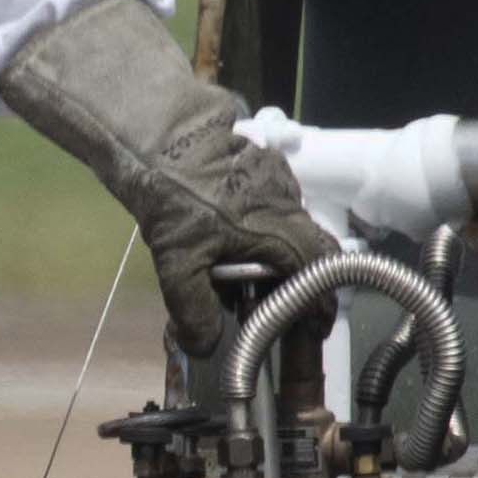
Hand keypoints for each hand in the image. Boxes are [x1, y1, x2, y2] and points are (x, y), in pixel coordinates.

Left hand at [0, 0, 338, 358]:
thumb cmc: (173, 196)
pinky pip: (270, 206)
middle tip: (267, 306)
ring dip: (271, 257)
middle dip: (292, 284)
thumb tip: (205, 345)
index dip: (320, 302)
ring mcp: (276, 176)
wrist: (156, 133)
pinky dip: (256, 230)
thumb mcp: (177, 262)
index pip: (321, 270)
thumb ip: (194, 309)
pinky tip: (224, 241)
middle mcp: (289, 201)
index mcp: (280, 228)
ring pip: (287, 228)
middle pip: (308, 251)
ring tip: (236, 279)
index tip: (311, 326)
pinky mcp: (260, 160)